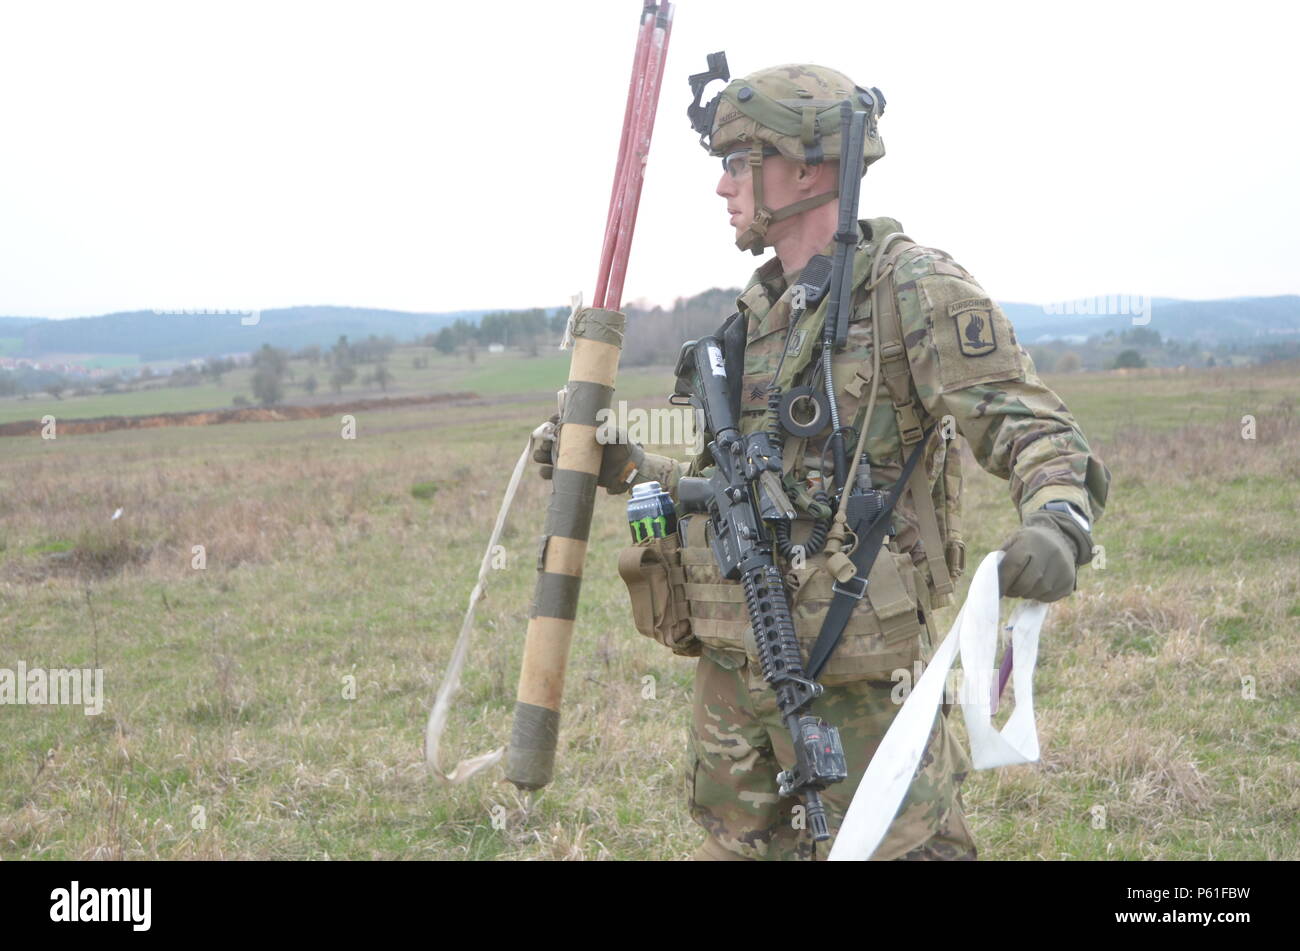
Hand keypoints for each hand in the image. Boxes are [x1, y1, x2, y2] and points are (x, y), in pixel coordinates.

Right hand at [530, 413, 645, 494]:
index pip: (562, 421)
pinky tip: (546, 472)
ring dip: (541, 455)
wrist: (626, 469)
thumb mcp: (619, 437)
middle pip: (550, 439)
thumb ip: (611, 433)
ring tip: (542, 456)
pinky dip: (546, 472)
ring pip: (547, 455)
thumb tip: (600, 435)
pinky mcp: (570, 472)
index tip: (553, 423)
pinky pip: (552, 473)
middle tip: (549, 444)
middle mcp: (571, 442)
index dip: (554, 420)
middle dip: (545, 440)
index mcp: (580, 429)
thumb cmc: (622, 448)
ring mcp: (569, 458)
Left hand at [998, 508, 1090, 601]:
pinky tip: (1037, 587)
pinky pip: (1049, 597)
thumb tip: (992, 581)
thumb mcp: (1014, 542)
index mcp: (1031, 541)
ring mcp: (1062, 567)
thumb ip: (1002, 559)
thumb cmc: (1029, 544)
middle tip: (1009, 590)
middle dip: (1013, 590)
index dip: (1002, 581)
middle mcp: (1050, 553)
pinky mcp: (1069, 580)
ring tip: (1023, 586)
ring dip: (1026, 593)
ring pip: (1037, 592)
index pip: (1013, 565)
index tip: (995, 591)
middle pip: (1025, 583)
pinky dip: (1039, 596)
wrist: (1061, 539)